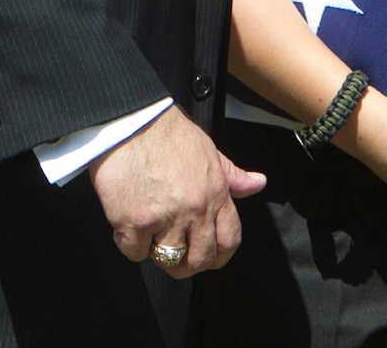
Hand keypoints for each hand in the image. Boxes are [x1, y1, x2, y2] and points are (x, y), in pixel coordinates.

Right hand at [90, 106, 265, 278]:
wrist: (130, 121)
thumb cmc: (167, 133)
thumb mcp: (209, 151)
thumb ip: (232, 175)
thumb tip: (258, 183)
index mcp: (216, 193)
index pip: (230, 240)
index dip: (219, 256)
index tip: (208, 258)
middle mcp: (195, 209)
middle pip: (200, 259)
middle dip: (188, 264)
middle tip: (174, 254)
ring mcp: (165, 218)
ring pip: (167, 260)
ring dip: (157, 252)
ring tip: (149, 234)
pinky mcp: (134, 222)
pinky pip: (135, 252)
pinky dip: (130, 244)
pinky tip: (128, 225)